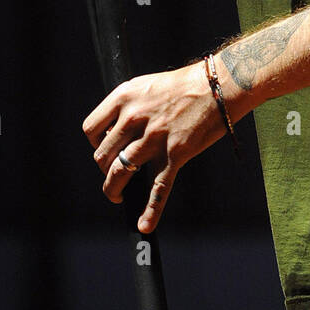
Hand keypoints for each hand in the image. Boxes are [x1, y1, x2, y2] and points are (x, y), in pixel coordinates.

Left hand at [82, 60, 222, 231]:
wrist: (218, 86)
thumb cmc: (184, 85)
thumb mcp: (146, 86)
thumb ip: (127, 107)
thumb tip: (115, 134)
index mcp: (124, 98)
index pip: (91, 129)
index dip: (95, 143)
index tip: (105, 148)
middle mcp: (135, 118)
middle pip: (102, 155)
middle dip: (105, 170)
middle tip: (114, 174)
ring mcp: (154, 138)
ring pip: (120, 172)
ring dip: (114, 190)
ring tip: (117, 197)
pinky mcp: (175, 154)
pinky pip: (158, 188)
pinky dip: (151, 210)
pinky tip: (144, 224)